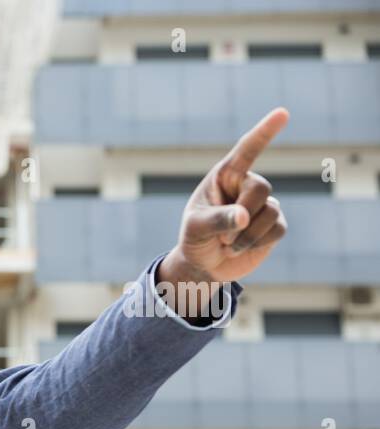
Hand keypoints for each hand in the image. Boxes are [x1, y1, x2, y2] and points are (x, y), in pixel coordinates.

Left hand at [161, 107, 289, 291]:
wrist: (205, 266)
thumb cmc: (195, 240)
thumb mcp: (196, 229)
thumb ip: (218, 220)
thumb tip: (245, 217)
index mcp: (225, 176)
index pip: (247, 150)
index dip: (265, 132)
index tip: (283, 113)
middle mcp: (246, 185)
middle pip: (261, 188)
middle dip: (242, 214)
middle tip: (222, 235)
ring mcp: (264, 204)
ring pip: (269, 213)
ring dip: (245, 236)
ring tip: (227, 244)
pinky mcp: (275, 225)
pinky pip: (277, 230)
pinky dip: (256, 243)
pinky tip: (242, 247)